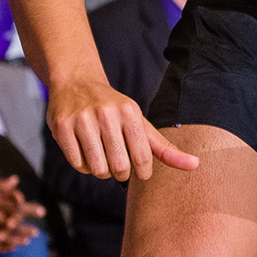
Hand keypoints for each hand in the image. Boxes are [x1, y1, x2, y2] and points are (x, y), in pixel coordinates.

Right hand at [0, 175, 44, 251]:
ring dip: (16, 240)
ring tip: (27, 241)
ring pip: (2, 237)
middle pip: (10, 225)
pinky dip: (2, 247)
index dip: (29, 209)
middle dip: (25, 230)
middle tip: (36, 232)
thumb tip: (15, 179)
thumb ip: (2, 185)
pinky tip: (12, 248)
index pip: (15, 207)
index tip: (42, 212)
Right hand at [47, 77, 199, 180]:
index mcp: (130, 113)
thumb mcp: (141, 123)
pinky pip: (76, 164)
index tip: (141, 171)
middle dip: (121, 173)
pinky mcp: (61, 127)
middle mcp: (106, 115)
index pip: (143, 157)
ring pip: (96, 169)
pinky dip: (83, 166)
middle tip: (119, 165)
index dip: (142, 172)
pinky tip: (86, 154)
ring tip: (103, 158)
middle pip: (119, 167)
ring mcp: (82, 120)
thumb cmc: (114, 109)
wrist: (77, 83)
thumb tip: (195, 165)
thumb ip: (164, 148)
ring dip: (101, 171)